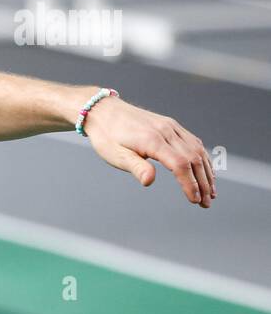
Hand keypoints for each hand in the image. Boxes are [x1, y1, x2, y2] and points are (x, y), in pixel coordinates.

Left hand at [83, 96, 215, 206]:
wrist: (103, 110)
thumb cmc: (107, 136)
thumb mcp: (115, 155)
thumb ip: (135, 167)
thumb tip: (148, 181)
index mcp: (152, 140)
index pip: (179, 165)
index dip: (189, 184)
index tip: (194, 200)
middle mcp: (166, 131)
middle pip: (193, 159)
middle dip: (203, 183)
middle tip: (206, 204)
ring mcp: (171, 126)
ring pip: (197, 150)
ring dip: (206, 172)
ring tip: (210, 193)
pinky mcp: (171, 125)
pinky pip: (193, 142)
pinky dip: (202, 159)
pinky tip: (205, 172)